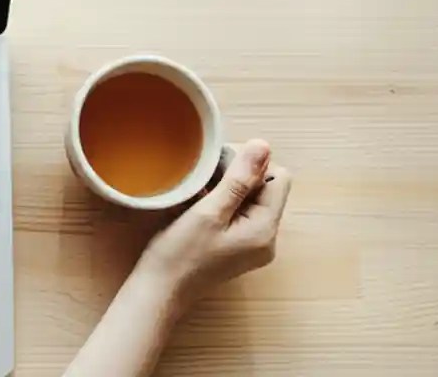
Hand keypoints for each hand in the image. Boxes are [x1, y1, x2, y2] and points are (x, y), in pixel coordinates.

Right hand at [135, 139, 292, 312]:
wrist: (159, 292)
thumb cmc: (179, 255)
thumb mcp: (209, 212)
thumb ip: (239, 179)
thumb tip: (264, 145)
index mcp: (265, 230)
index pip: (278, 178)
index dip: (251, 164)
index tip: (218, 165)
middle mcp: (266, 238)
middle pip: (266, 188)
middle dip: (238, 175)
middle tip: (204, 176)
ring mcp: (252, 244)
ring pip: (251, 199)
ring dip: (228, 187)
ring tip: (199, 189)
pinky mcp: (237, 246)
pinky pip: (239, 213)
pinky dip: (222, 202)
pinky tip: (200, 202)